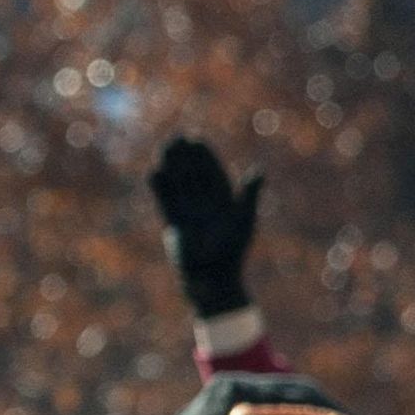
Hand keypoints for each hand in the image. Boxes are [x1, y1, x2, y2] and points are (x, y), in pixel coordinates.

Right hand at [147, 136, 261, 319]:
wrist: (213, 277)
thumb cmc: (233, 250)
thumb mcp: (243, 219)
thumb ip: (249, 194)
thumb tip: (259, 170)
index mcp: (225, 203)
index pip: (213, 173)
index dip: (205, 157)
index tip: (197, 138)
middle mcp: (206, 205)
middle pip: (194, 175)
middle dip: (185, 157)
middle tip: (177, 138)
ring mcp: (189, 212)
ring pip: (178, 185)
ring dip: (171, 167)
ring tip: (164, 148)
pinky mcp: (174, 223)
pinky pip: (165, 201)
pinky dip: (160, 187)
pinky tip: (154, 172)